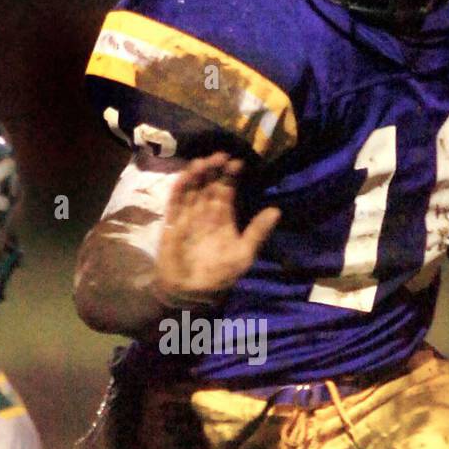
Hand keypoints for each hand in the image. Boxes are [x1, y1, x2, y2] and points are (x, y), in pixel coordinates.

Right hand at [154, 153, 279, 304]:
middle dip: (214, 170)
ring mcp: (188, 217)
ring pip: (192, 190)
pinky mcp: (172, 224)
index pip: (227, 191)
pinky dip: (179, 189)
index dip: (231, 177)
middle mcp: (205, 214)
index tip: (238, 163)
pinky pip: (175, 202)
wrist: (191, 293)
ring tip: (204, 161)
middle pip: (209, 185)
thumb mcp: (243, 254)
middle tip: (221, 155)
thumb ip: (257, 232)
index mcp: (223, 218)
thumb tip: (276, 210)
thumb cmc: (219, 276)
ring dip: (197, 175)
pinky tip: (185, 176)